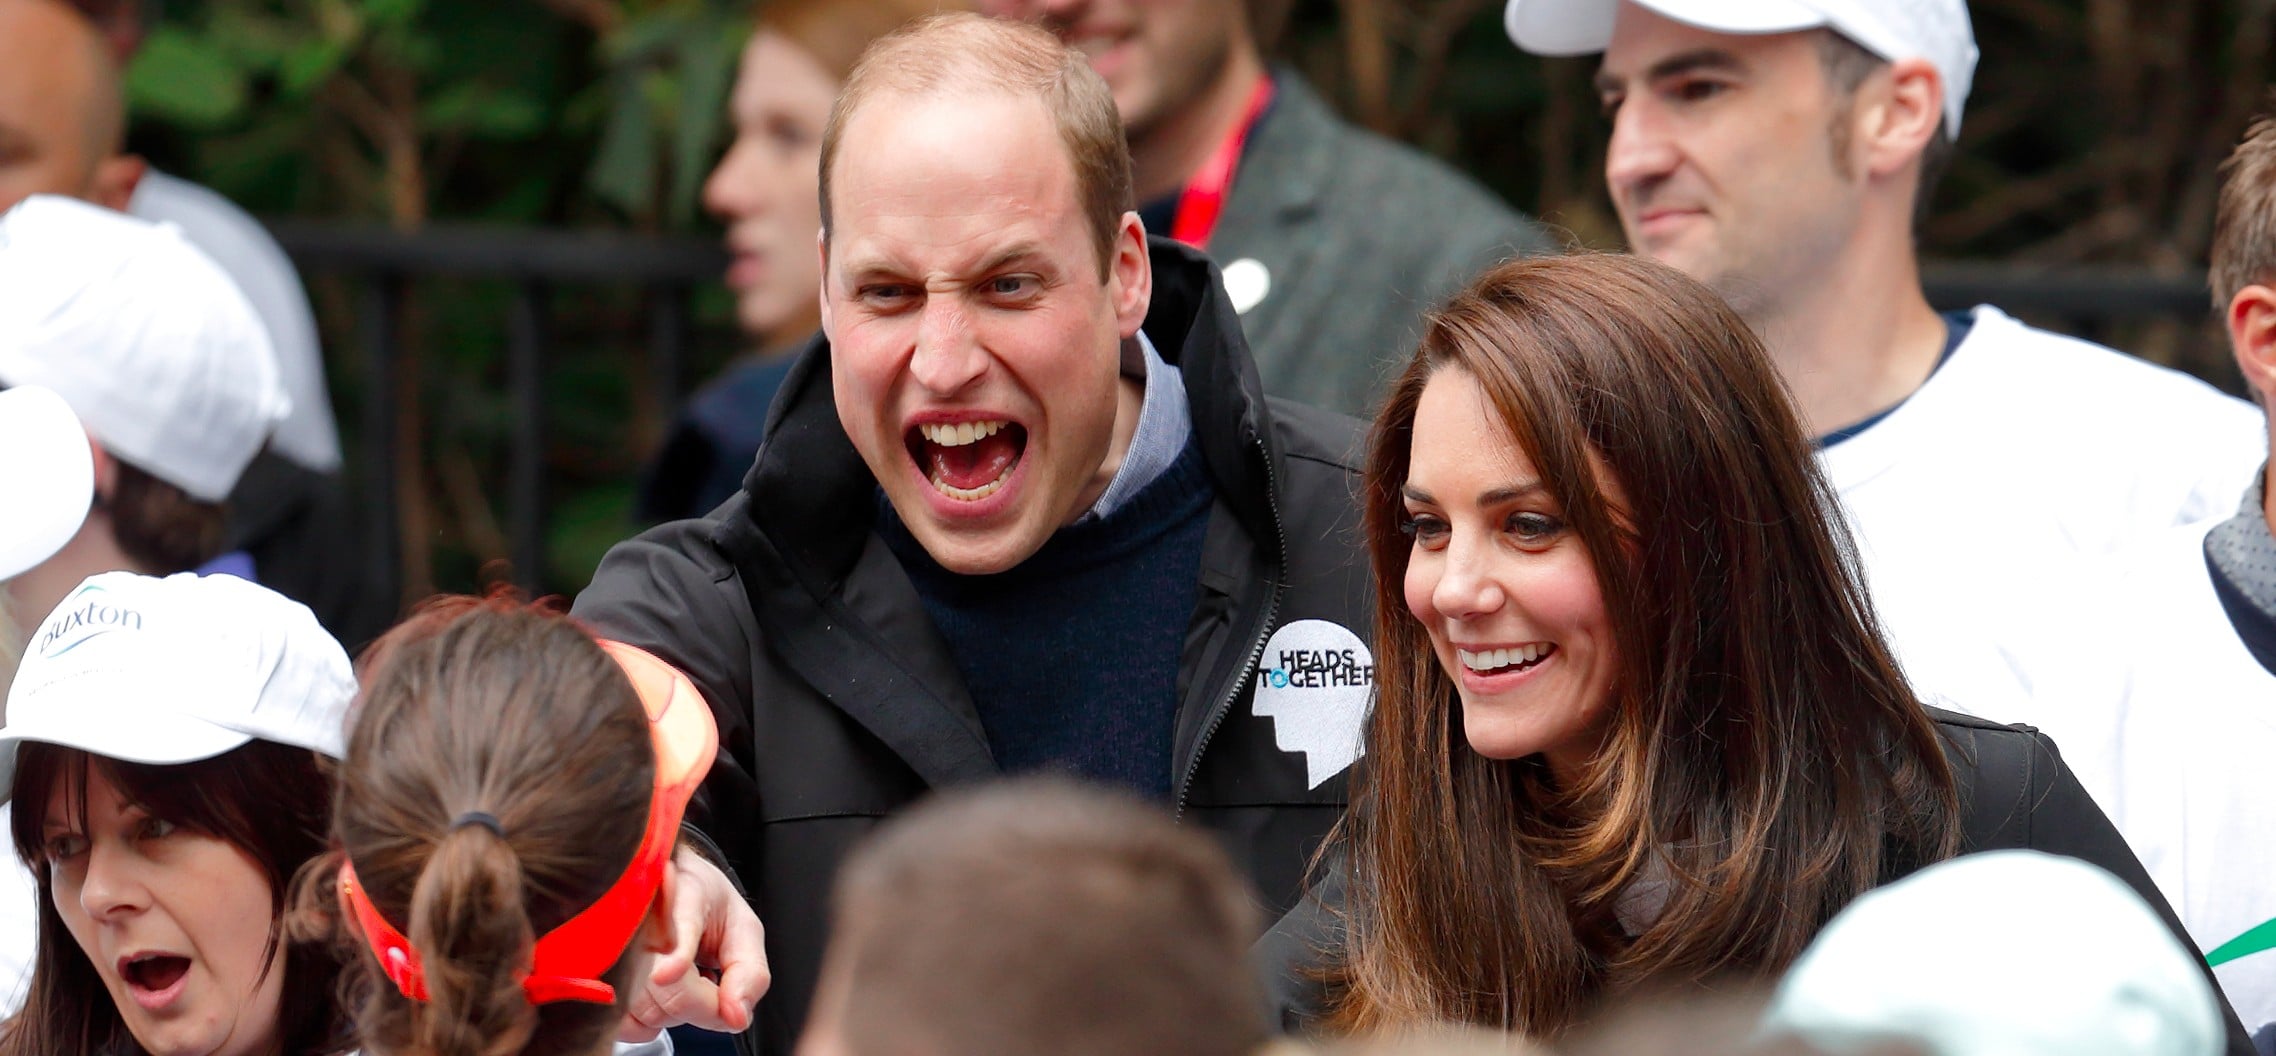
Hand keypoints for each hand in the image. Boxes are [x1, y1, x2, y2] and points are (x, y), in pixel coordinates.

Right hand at [619, 846, 769, 1040]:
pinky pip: (628, 1026)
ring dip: (677, 1012)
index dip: (675, 954)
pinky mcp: (602, 977)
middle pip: (672, 994)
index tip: (666, 975)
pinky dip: (651, 1023)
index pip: (676, 930)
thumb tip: (737, 1019)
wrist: (666, 878)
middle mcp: (640, 924)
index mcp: (682, 898)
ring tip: (688, 979)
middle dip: (705, 1005)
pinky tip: (662, 994)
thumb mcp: (743, 930)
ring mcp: (616, 951)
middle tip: (713, 981)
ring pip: (649, 1014)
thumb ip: (750, 974)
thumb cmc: (706, 905)